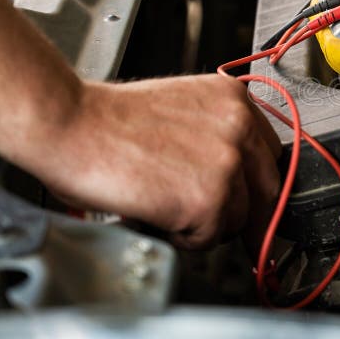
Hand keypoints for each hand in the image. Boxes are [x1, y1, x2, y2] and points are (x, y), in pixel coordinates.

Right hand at [34, 74, 281, 248]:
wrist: (71, 123)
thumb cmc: (110, 121)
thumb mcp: (185, 110)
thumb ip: (219, 135)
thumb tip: (239, 175)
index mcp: (235, 100)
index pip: (269, 155)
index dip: (254, 183)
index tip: (249, 200)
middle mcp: (240, 127)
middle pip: (267, 189)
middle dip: (243, 211)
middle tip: (216, 220)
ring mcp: (228, 163)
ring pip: (238, 218)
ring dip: (205, 224)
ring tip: (165, 204)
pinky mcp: (208, 199)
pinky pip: (208, 238)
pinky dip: (182, 237)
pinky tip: (156, 212)